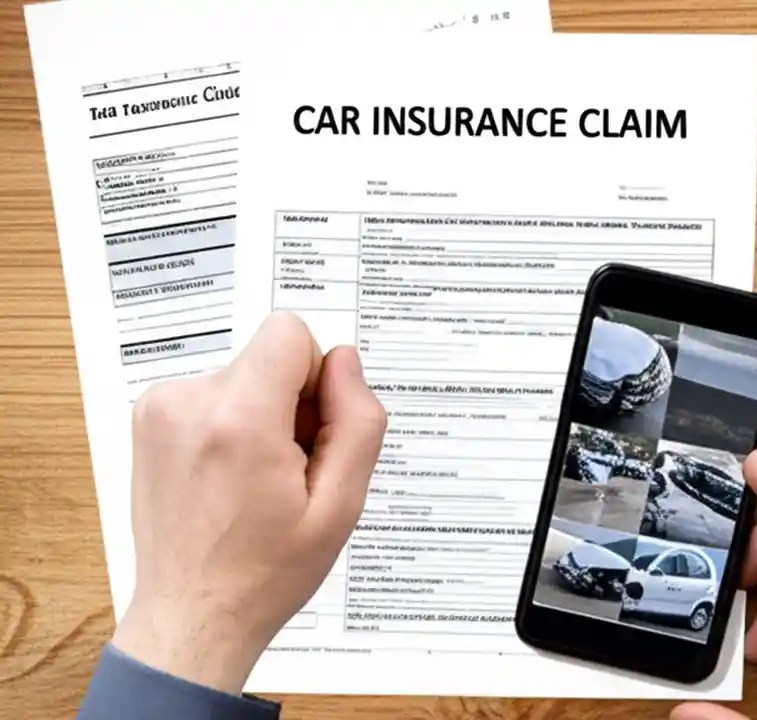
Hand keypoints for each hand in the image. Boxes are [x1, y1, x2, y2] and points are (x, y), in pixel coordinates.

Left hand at [111, 311, 386, 693]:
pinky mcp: (149, 418)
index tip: (312, 433)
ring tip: (256, 482)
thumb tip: (345, 360)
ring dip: (261, 416)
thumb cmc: (266, 572)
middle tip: (289, 472)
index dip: (317, 378)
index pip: (289, 332)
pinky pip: (214, 393)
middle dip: (291, 403)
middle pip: (269, 357)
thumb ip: (357, 421)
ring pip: (244, 376)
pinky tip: (230, 480)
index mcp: (238, 420)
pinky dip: (231, 424)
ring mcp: (159, 409)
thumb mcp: (341, 506)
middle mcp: (188, 402)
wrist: (193, 614)